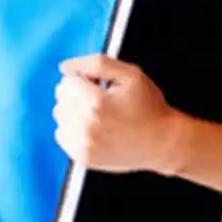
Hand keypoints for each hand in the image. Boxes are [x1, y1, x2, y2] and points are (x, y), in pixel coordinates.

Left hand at [52, 54, 184, 174]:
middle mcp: (86, 126)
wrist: (161, 142)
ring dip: (74, 110)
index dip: (85, 79)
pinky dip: (73, 128)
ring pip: (59, 114)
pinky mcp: (82, 158)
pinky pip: (61, 134)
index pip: (67, 80)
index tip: (102, 86)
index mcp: (96, 103)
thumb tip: (64, 67)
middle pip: (61, 97)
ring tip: (98, 114)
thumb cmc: (148, 106)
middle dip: (78, 93)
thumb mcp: (130, 74)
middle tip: (102, 100)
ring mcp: (83, 145)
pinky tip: (93, 128)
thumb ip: (95, 64)